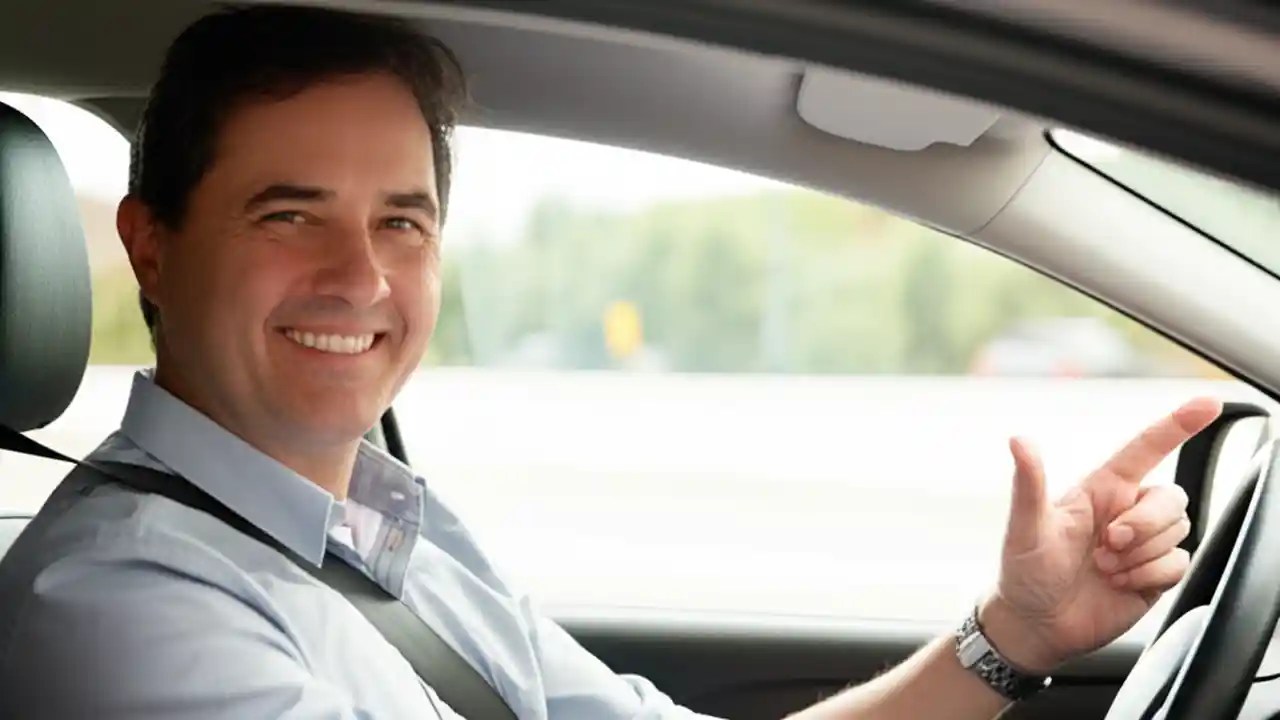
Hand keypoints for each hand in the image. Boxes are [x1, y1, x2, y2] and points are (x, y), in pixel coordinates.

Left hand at [980, 397, 1222, 672]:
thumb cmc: (1025, 570)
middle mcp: (1127, 510)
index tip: (1209, 404)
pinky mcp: (1156, 573)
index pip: (1146, 448)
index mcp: (1101, 489)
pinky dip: (1150, 576)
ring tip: (1104, 567)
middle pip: (1171, 497)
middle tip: (1107, 545)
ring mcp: (1144, 542)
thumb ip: (1029, 484)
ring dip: (1141, 555)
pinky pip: (1180, 563)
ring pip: (1179, 531)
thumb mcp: (1025, 526)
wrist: (1037, 623)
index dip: (1178, 424)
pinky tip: (1119, 584)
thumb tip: (1019, 440)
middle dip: (1145, 523)